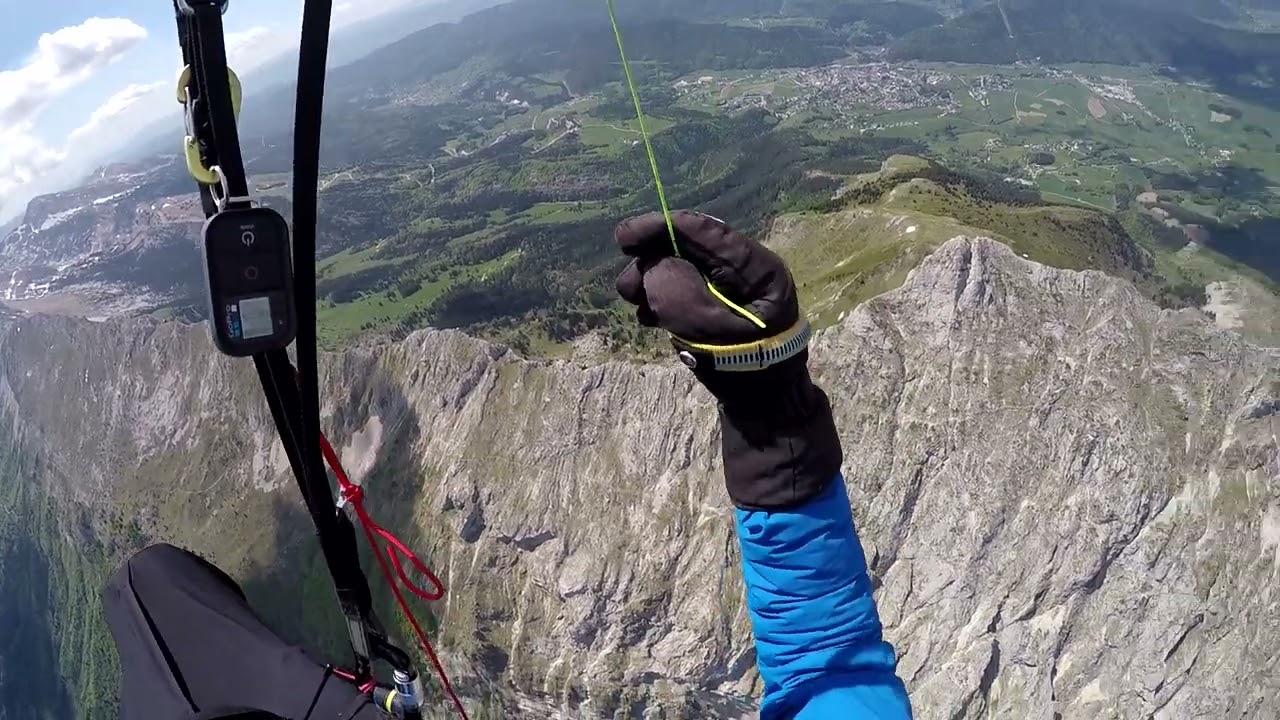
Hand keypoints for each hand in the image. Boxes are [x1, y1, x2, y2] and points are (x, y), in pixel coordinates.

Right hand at [614, 210, 841, 509]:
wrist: (767, 404)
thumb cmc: (748, 368)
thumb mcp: (713, 331)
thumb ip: (681, 294)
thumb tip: (653, 269)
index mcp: (755, 267)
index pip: (703, 231)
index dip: (661, 228)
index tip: (625, 238)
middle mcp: (742, 269)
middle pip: (686, 248)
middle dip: (650, 262)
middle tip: (627, 288)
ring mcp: (729, 286)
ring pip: (679, 269)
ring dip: (651, 283)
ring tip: (638, 308)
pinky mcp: (716, 303)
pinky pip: (681, 288)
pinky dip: (660, 298)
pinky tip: (648, 318)